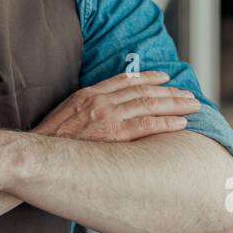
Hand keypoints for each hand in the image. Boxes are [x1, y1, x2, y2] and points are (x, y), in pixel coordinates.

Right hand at [32, 71, 200, 141]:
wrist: (40, 154)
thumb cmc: (51, 140)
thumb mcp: (65, 113)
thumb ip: (86, 107)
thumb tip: (101, 108)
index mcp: (90, 93)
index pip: (125, 80)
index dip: (148, 78)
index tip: (164, 78)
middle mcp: (102, 101)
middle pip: (143, 91)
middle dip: (169, 92)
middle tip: (188, 93)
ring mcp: (109, 117)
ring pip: (149, 105)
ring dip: (174, 104)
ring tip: (192, 105)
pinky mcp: (115, 134)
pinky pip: (147, 126)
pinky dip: (166, 123)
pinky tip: (181, 124)